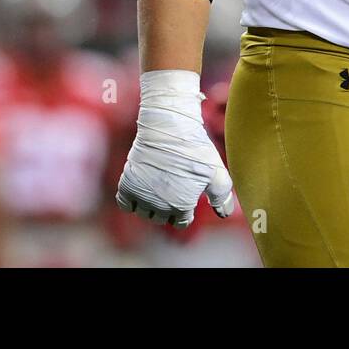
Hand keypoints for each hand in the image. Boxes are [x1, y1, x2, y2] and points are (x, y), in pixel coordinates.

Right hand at [115, 70, 235, 227]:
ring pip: (144, 213)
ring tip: (158, 185)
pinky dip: (131, 200)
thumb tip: (224, 215)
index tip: (186, 195)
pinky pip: (125, 204)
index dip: (185, 211)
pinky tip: (142, 186)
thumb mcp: (217, 172)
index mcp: (181, 206)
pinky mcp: (127, 184)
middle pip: (162, 218)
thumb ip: (222, 196)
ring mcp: (142, 196)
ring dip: (150, 205)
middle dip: (168, 208)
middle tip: (172, 187)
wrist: (168, 126)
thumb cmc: (195, 148)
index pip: (181, 222)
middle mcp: (159, 206)